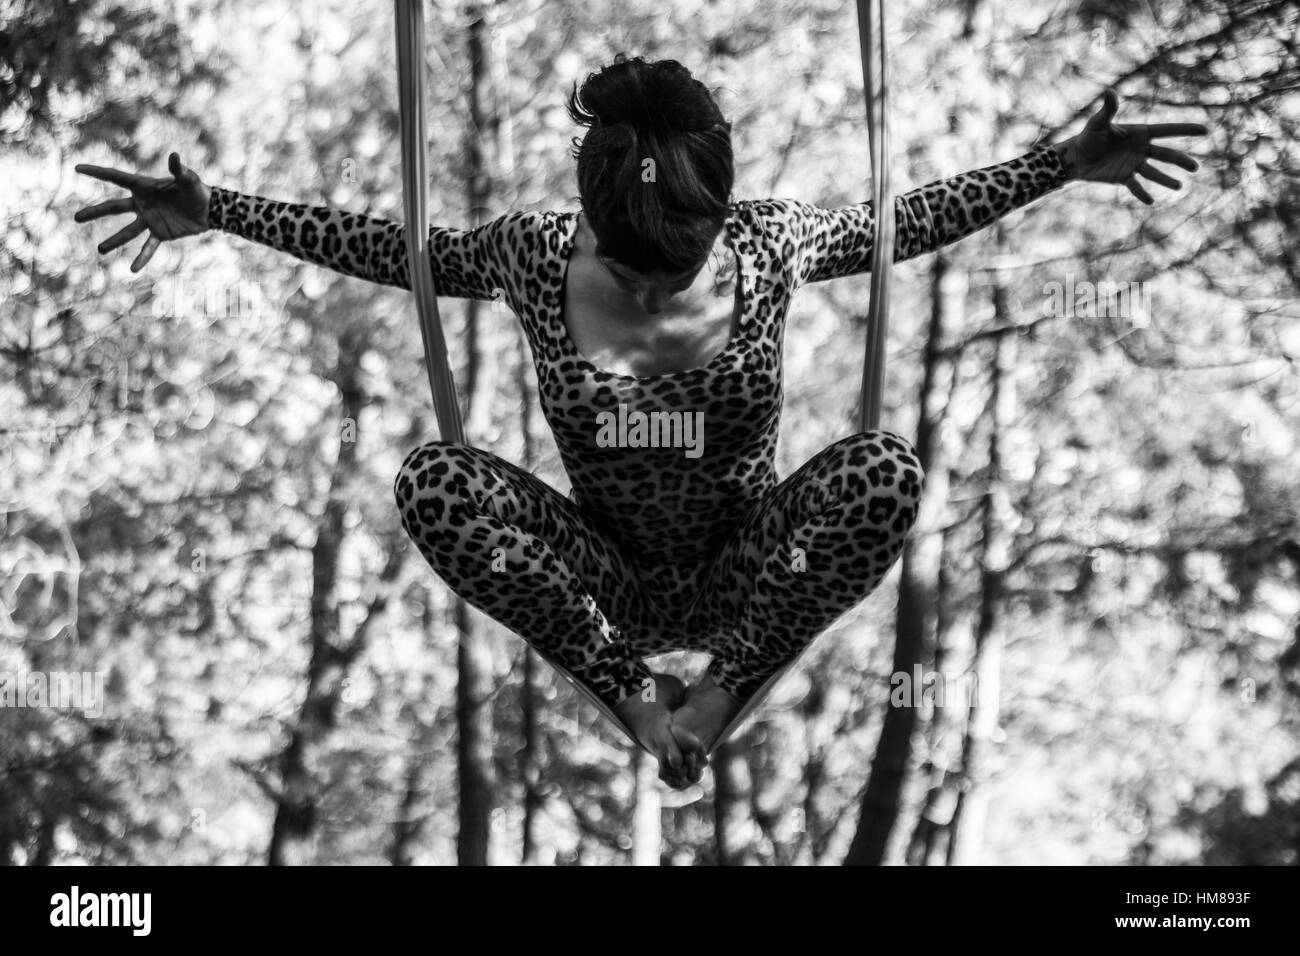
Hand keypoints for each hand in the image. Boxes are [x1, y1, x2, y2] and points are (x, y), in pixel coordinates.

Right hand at [75, 153, 210, 271]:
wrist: (210, 210)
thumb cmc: (197, 190)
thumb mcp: (189, 180)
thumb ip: (179, 170)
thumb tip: (174, 156)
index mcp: (144, 187)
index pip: (115, 177)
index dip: (96, 172)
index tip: (77, 168)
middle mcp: (142, 204)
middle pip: (113, 208)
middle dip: (95, 212)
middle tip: (76, 218)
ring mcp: (149, 220)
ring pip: (127, 232)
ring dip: (114, 241)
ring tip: (100, 250)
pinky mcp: (160, 234)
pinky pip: (148, 247)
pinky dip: (142, 258)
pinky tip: (133, 269)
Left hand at [1055, 90, 1207, 203]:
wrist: (1075, 157)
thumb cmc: (1088, 136)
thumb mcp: (1098, 123)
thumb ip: (1108, 109)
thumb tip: (1110, 91)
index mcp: (1140, 133)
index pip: (1166, 131)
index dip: (1185, 129)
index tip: (1205, 129)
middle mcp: (1140, 149)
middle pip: (1165, 155)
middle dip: (1180, 161)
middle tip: (1195, 168)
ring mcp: (1133, 164)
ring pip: (1154, 173)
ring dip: (1166, 180)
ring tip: (1179, 186)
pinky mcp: (1123, 178)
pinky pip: (1136, 187)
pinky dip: (1142, 193)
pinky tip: (1151, 201)